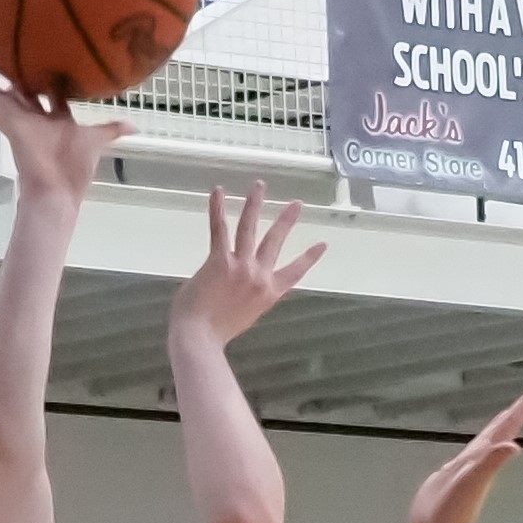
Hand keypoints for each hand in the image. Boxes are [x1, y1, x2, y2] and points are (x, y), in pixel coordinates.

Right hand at [0, 80, 130, 205]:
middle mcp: (40, 120)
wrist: (57, 189)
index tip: (47, 68)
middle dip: (19, 85)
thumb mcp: (97, 140)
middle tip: (9, 71)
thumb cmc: (76, 168)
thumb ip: (112, 129)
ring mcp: (23, 123)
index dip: (51, 83)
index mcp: (58, 120)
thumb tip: (136, 126)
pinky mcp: (10, 126)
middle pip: (26, 97)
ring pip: (6, 101)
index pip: (53, 96)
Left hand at [170, 183, 325, 346]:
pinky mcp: (218, 260)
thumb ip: (249, 297)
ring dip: (255, 204)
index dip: (310, 257)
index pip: (295, 272)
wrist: (199, 337)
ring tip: (260, 185)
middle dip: (287, 220)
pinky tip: (218, 191)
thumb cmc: (217, 332)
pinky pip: (219, 228)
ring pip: (250, 227)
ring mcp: (240, 266)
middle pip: (276, 242)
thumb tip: (241, 286)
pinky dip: (218, 208)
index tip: (323, 244)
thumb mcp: (245, 316)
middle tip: (296, 204)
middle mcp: (259, 276)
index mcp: (269, 293)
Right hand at [408, 388, 522, 522]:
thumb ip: (490, 465)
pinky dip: (476, 446)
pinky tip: (476, 447)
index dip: (521, 410)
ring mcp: (467, 471)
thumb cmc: (452, 513)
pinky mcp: (452, 478)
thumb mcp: (471, 485)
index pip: (507, 429)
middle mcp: (481, 463)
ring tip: (507, 415)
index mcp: (485, 460)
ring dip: (497, 429)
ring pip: (486, 443)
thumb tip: (515, 446)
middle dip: (513, 414)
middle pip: (500, 433)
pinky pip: (469, 455)